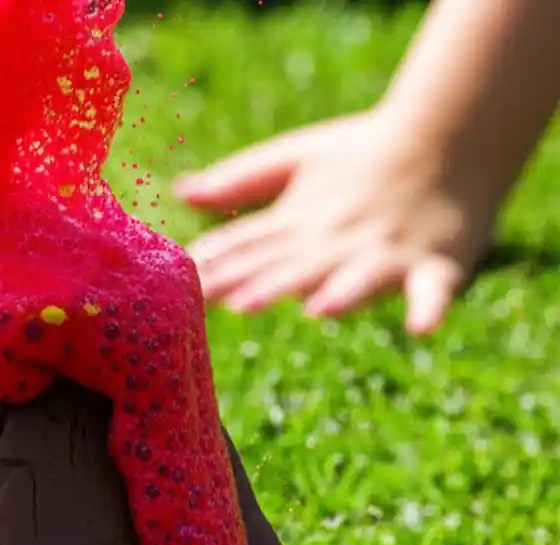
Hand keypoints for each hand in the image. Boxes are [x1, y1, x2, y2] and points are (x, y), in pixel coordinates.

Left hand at [174, 109, 494, 334]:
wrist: (452, 131)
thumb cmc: (363, 152)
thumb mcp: (295, 159)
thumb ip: (239, 181)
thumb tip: (178, 190)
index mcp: (302, 217)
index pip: (254, 241)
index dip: (222, 261)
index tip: (182, 281)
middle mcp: (339, 238)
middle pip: (300, 263)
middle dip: (269, 283)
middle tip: (235, 302)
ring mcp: (388, 250)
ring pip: (361, 275)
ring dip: (344, 293)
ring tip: (318, 309)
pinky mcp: (437, 262)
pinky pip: (435, 288)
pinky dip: (431, 305)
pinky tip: (421, 327)